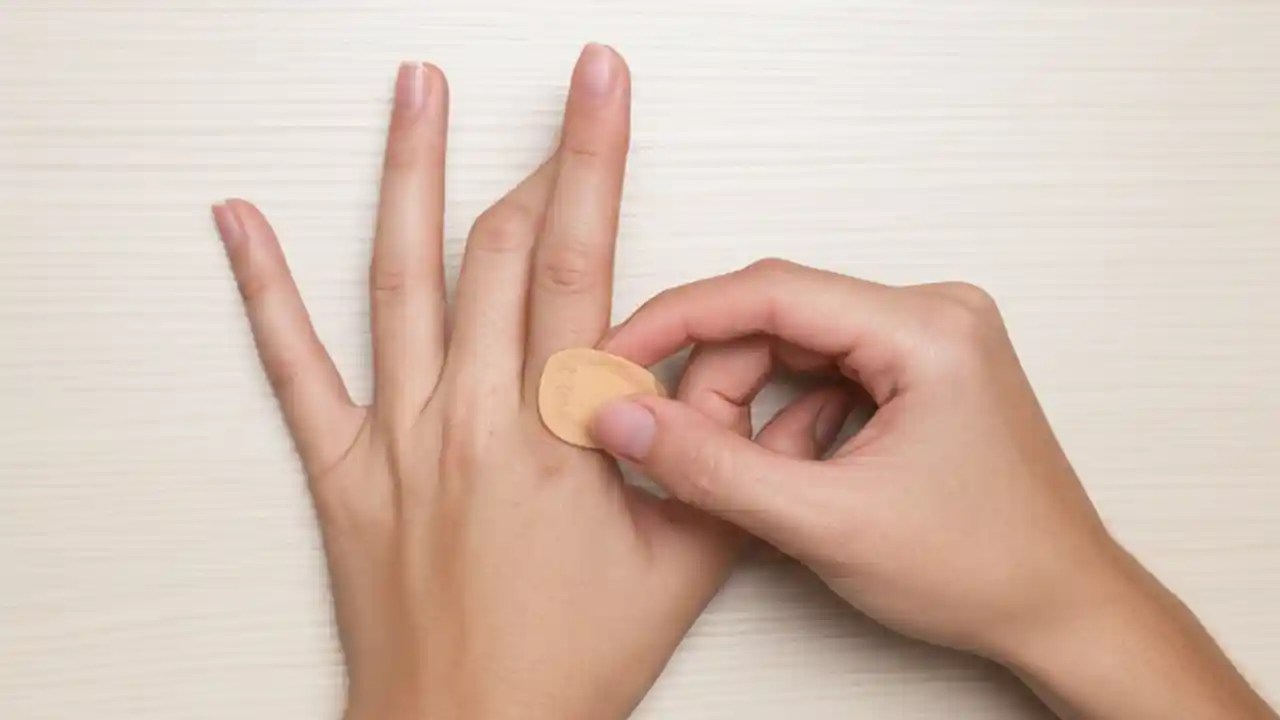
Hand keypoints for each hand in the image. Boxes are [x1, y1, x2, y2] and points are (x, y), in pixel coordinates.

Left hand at [212, 46, 742, 719]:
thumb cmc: (561, 669)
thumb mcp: (682, 567)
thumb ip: (716, 467)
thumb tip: (737, 390)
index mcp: (554, 439)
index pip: (583, 267)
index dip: (594, 162)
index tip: (599, 92)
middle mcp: (468, 421)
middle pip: (499, 252)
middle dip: (538, 159)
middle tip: (557, 93)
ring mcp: (396, 439)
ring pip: (398, 277)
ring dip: (407, 173)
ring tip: (414, 95)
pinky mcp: (341, 470)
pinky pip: (293, 365)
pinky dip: (264, 288)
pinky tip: (244, 226)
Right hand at [592, 260, 1276, 719]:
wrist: (1061, 610)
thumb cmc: (984, 568)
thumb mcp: (826, 523)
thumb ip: (710, 467)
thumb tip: (624, 419)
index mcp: (927, 329)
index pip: (768, 291)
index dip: (676, 321)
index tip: (615, 355)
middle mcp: (933, 315)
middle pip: (776, 319)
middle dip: (716, 382)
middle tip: (675, 444)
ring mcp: (929, 341)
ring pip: (793, 348)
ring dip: (749, 406)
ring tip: (741, 471)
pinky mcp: (920, 371)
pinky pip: (824, 373)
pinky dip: (786, 418)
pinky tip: (788, 471)